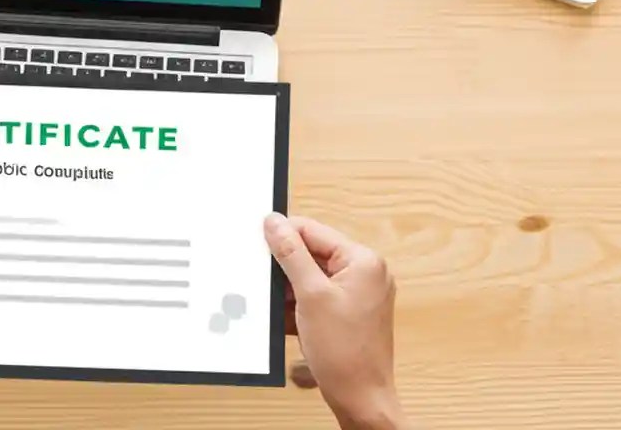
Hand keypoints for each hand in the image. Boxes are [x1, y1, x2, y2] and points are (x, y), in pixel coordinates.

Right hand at [263, 213, 405, 429]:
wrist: (361, 398)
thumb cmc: (344, 352)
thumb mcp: (310, 295)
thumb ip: (291, 254)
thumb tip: (274, 222)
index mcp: (363, 261)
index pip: (313, 231)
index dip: (282, 236)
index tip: (255, 243)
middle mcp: (366, 272)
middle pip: (313, 252)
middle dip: (285, 267)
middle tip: (261, 279)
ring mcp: (359, 293)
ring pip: (312, 275)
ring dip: (290, 288)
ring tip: (277, 305)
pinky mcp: (350, 311)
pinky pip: (318, 295)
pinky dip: (299, 304)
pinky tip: (288, 319)